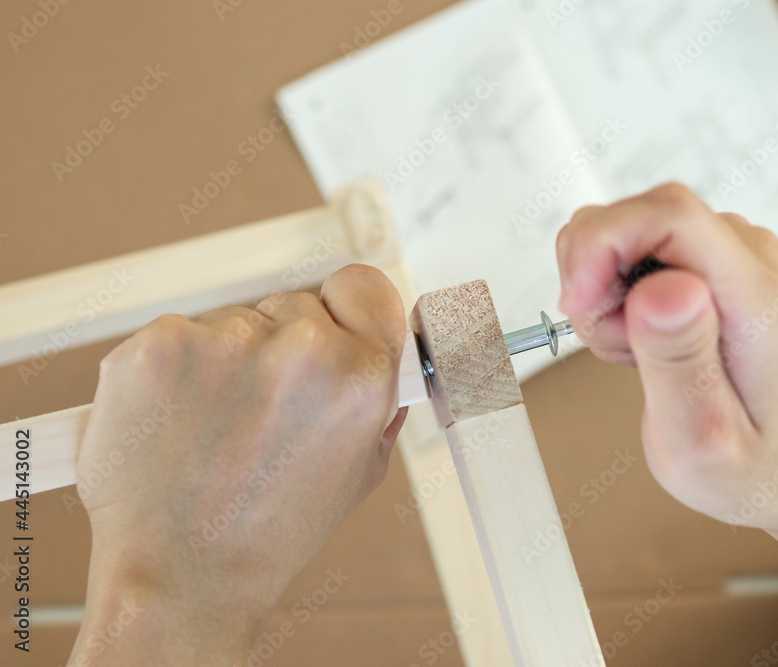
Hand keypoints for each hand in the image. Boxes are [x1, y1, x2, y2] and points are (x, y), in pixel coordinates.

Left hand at [70, 264, 407, 663]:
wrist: (178, 576)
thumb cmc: (265, 536)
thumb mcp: (357, 473)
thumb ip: (375, 404)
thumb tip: (379, 358)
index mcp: (359, 376)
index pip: (363, 286)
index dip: (345, 308)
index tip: (330, 324)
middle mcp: (300, 349)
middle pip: (292, 306)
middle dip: (278, 349)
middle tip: (258, 411)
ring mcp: (224, 341)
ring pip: (231, 323)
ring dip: (223, 363)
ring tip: (212, 430)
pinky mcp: (159, 345)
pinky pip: (176, 335)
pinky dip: (172, 372)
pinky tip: (175, 423)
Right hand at [555, 183, 777, 538]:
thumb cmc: (758, 466)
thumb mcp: (704, 439)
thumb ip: (679, 361)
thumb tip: (660, 287)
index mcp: (757, 299)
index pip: (671, 215)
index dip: (603, 243)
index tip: (576, 303)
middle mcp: (750, 259)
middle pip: (640, 215)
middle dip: (596, 277)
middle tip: (613, 349)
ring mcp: (732, 254)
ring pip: (630, 230)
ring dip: (605, 292)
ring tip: (634, 356)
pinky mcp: (713, 260)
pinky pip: (638, 247)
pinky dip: (617, 293)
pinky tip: (642, 343)